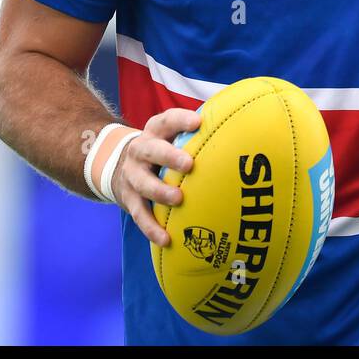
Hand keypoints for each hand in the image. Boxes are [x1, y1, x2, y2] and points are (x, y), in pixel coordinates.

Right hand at [112, 107, 200, 246]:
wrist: (119, 165)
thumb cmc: (161, 149)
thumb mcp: (171, 135)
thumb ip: (196, 135)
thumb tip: (238, 133)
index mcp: (155, 132)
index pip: (166, 121)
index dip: (180, 120)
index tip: (197, 122)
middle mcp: (140, 151)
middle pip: (152, 150)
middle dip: (169, 156)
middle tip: (188, 164)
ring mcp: (132, 175)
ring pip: (143, 183)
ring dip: (160, 191)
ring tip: (178, 199)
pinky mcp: (129, 199)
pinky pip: (139, 215)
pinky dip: (151, 228)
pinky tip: (166, 239)